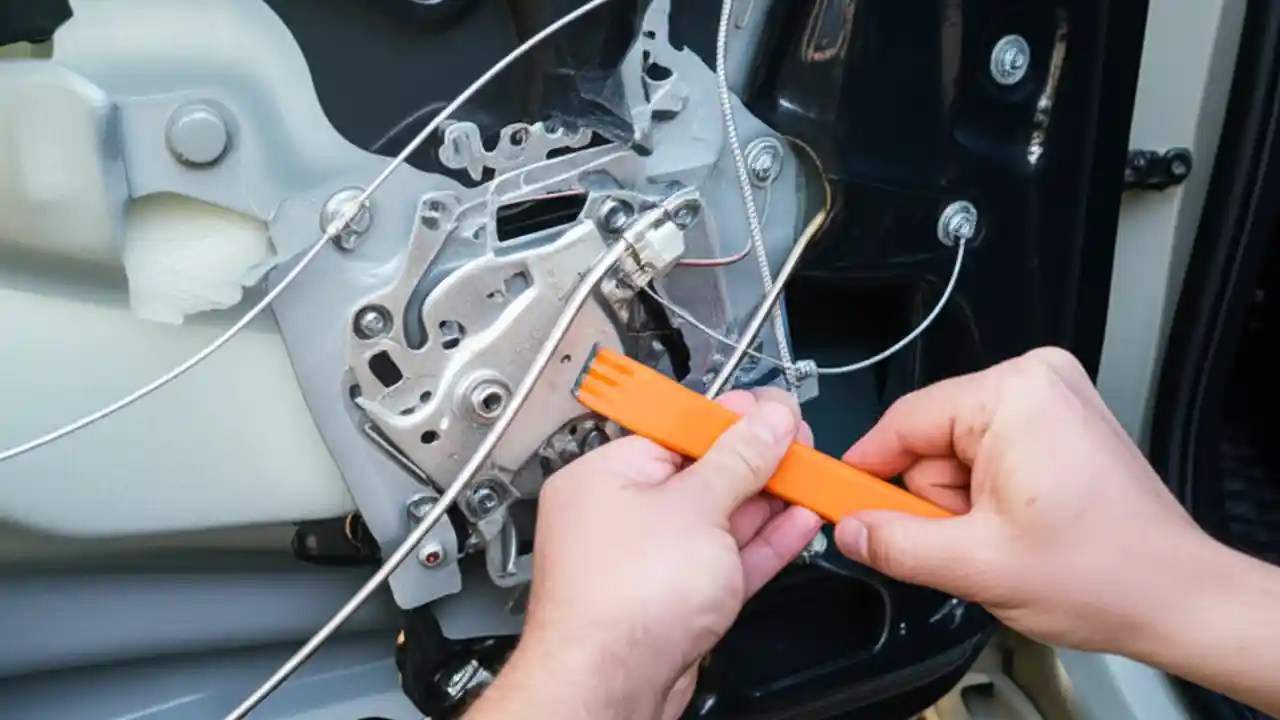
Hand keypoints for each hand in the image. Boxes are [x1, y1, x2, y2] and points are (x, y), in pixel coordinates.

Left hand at [469, 389, 821, 719]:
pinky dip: (761, 542)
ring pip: (717, 520)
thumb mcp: (696, 507)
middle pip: (700, 473)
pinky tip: (798, 522)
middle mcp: (619, 516)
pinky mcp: (675, 601)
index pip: (675, 430)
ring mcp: (648, 562)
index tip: (776, 412)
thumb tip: (767, 420)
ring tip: (810, 478)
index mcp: (604, 476)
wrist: (608, 688)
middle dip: (757, 460)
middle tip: (801, 445)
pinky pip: (724, 560)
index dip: (730, 418)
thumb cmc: (619, 604)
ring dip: (767, 501)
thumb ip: (739, 459)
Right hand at [834, 347, 1205, 654]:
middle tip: (964, 543)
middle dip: (936, 499)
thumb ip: (896, 542)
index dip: (864, 468)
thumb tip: (850, 527)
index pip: (903, 421)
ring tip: (1003, 539)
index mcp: (1014, 394)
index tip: (831, 493)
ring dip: (964, 503)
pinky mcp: (1061, 422)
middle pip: (930, 439)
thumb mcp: (976, 565)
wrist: (1178, 597)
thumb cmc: (1110, 572)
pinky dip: (988, 495)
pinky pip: (989, 453)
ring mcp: (1053, 399)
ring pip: (957, 452)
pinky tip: (1019, 527)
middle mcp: (1036, 381)